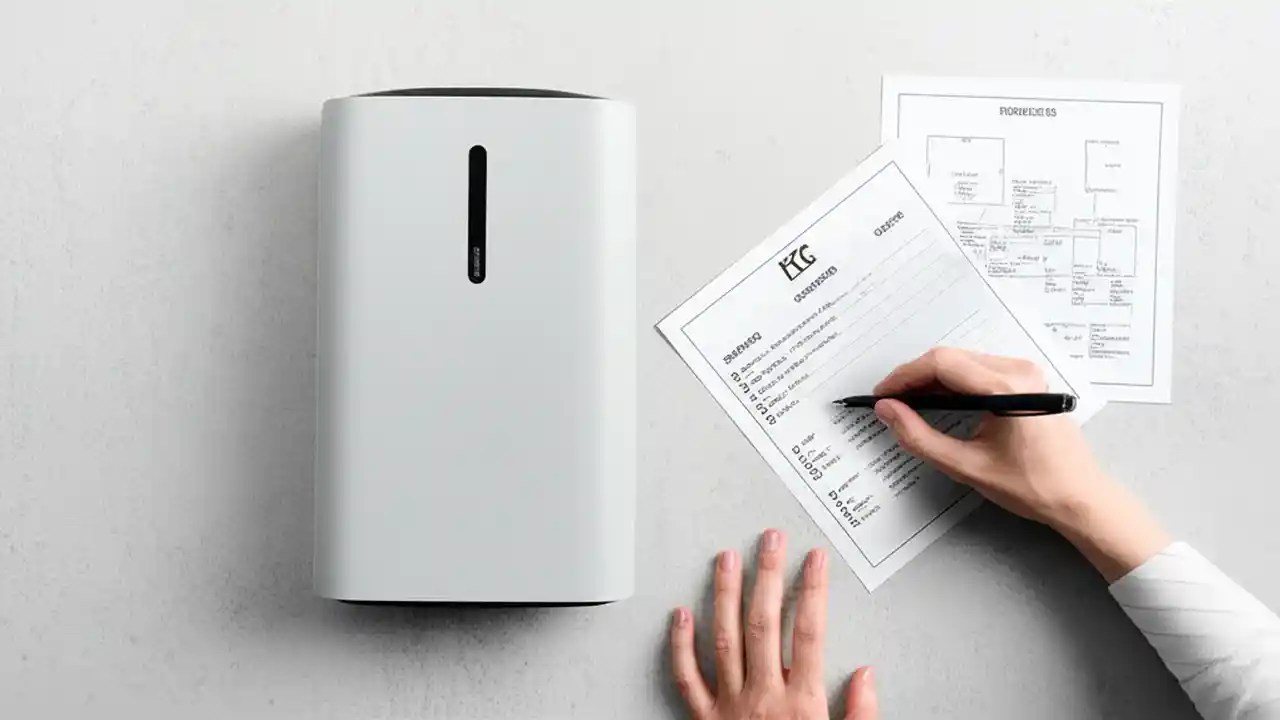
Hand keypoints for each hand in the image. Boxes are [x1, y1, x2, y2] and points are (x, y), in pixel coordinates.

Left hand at [669, 529, 878, 719]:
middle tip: (769, 541)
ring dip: (724, 595)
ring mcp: (729, 707)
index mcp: (801, 704)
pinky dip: (680, 645)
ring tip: (725, 560)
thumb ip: (860, 716)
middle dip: (767, 576)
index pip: (810, 632)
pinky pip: (687, 678)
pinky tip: (679, 615)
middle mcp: (762, 698)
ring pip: (724, 638)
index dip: (813, 590)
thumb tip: (866, 675)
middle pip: (764, 623)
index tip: (814, 560)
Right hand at [872, 348, 1168, 581]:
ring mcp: (1025, 372)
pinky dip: (952, 383)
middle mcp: (1017, 369)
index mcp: (1005, 387)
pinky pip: (979, 370)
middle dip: (914, 378)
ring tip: (908, 406)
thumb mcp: (966, 466)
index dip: (903, 377)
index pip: (940, 364)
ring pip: (962, 362)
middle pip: (949, 358)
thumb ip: (919, 437)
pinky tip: (938, 404)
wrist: (1081, 497)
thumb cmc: (1030, 486)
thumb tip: (886, 411)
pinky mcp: (1027, 380)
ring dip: (932, 380)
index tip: (880, 396)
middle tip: (890, 404)